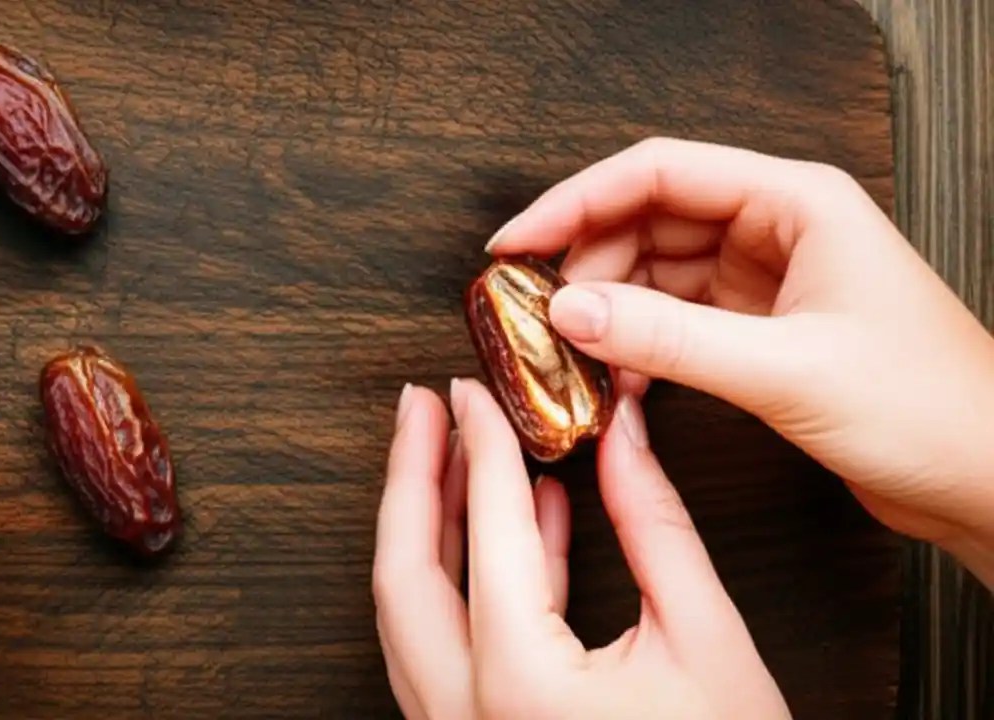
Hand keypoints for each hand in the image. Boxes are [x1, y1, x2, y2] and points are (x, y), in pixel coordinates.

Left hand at [372, 380, 790, 718]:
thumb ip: (655, 528)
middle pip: (404, 572)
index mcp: (522, 685)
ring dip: (428, 526)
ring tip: (454, 454)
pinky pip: (443, 648)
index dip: (480, 445)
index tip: (472, 390)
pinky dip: (465, 581)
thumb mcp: (707, 643)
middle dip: (410, 477)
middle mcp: (468, 716)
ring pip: (409, 613)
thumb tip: (622, 437)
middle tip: (421, 408)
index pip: (487, 530)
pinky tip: (508, 526)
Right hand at [486, 137, 993, 586]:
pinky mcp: (763, 330)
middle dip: (585, 261)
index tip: (515, 243)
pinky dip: (638, 342)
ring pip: (657, 271)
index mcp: (797, 202)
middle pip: (648, 218)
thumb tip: (570, 312)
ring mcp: (769, 280)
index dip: (575, 201)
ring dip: (608, 307)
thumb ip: (667, 337)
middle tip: (532, 311)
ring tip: (568, 350)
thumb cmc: (930, 408)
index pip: (659, 172)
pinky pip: (676, 318)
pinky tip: (615, 375)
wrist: (991, 477)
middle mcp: (779, 229)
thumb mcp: (783, 368)